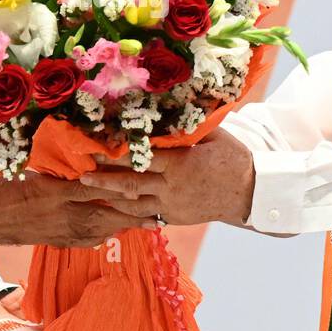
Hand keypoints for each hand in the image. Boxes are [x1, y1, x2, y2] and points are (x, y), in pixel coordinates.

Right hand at [0, 170, 156, 248]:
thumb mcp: (14, 162)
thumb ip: (43, 156)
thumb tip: (65, 137)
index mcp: (50, 189)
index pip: (94, 184)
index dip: (121, 181)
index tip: (145, 174)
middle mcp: (57, 213)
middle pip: (105, 211)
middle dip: (134, 210)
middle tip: (160, 206)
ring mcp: (53, 230)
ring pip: (97, 228)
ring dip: (123, 224)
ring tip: (149, 222)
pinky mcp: (47, 240)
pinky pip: (81, 240)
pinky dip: (100, 235)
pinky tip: (111, 233)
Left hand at [78, 129, 256, 225]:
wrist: (250, 193)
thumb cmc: (232, 158)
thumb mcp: (211, 137)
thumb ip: (184, 129)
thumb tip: (161, 112)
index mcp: (179, 165)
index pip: (140, 158)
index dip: (116, 153)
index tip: (96, 147)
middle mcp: (171, 188)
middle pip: (129, 184)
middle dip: (104, 180)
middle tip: (81, 176)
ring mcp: (171, 207)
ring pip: (133, 205)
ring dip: (110, 199)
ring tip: (89, 193)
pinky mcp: (174, 218)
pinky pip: (145, 216)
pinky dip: (127, 212)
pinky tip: (111, 207)